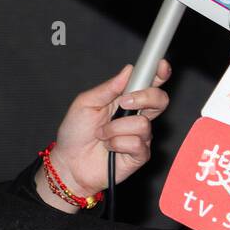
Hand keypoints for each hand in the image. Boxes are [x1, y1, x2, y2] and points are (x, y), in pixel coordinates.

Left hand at [39, 61, 171, 210]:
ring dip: (115, 129)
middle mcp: (137, 115)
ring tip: (102, 135)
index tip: (161, 66)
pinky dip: (117, 143)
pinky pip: (137, 143)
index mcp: (126, 100)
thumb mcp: (85, 104)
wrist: (69, 164)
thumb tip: (128, 70)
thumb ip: (108, 88)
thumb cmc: (75, 134)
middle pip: (160, 100)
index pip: (150, 83)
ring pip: (142, 124)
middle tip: (124, 103)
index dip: (160, 73)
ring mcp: (141, 135)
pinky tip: (109, 148)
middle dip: (145, 97)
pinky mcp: (140, 154)